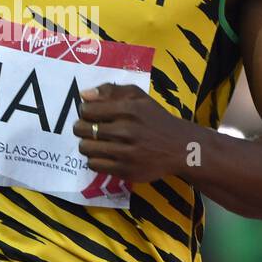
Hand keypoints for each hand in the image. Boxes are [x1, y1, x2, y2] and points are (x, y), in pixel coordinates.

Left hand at [73, 83, 192, 183]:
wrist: (179, 148)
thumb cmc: (155, 119)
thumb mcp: (139, 97)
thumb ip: (111, 91)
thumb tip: (83, 95)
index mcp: (129, 110)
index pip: (87, 110)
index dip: (84, 111)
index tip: (90, 114)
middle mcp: (127, 131)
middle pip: (82, 129)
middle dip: (82, 128)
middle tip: (91, 129)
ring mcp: (126, 153)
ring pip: (86, 148)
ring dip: (87, 144)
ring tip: (97, 142)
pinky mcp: (125, 171)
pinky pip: (94, 164)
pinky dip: (94, 159)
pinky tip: (104, 154)